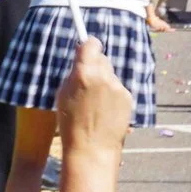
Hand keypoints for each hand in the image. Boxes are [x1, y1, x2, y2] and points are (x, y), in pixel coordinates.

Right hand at [53, 38, 134, 157]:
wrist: (92, 147)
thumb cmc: (71, 123)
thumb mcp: (63, 94)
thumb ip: (74, 74)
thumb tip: (82, 59)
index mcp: (84, 73)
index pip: (91, 44)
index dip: (89, 45)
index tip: (88, 48)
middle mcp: (103, 76)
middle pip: (103, 58)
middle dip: (96, 65)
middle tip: (89, 80)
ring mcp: (117, 86)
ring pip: (111, 74)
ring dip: (104, 80)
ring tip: (96, 100)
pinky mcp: (127, 96)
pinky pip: (118, 87)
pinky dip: (112, 93)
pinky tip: (105, 108)